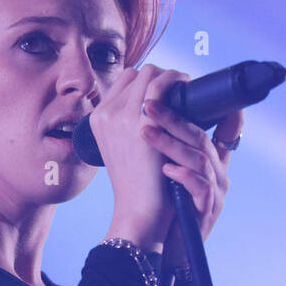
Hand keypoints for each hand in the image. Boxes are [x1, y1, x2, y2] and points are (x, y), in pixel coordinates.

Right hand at [94, 65, 198, 249]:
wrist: (139, 211)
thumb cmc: (138, 186)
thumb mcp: (123, 150)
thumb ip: (128, 127)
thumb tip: (150, 106)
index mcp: (98, 120)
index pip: (124, 82)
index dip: (147, 82)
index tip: (166, 91)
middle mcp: (105, 114)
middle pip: (138, 74)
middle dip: (161, 77)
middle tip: (180, 87)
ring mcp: (121, 117)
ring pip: (150, 74)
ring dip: (171, 76)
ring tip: (185, 86)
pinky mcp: (141, 123)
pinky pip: (160, 86)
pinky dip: (176, 81)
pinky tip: (187, 87)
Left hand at [144, 106, 242, 267]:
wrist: (160, 248)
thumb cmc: (163, 208)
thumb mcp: (165, 171)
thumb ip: (166, 146)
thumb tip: (146, 112)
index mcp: (209, 163)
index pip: (213, 126)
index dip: (205, 105)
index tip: (186, 85)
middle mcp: (216, 175)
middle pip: (200, 137)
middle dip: (174, 117)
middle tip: (148, 104)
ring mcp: (213, 194)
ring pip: (200, 159)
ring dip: (172, 143)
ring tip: (145, 131)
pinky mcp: (206, 213)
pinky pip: (200, 189)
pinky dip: (183, 176)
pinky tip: (166, 169)